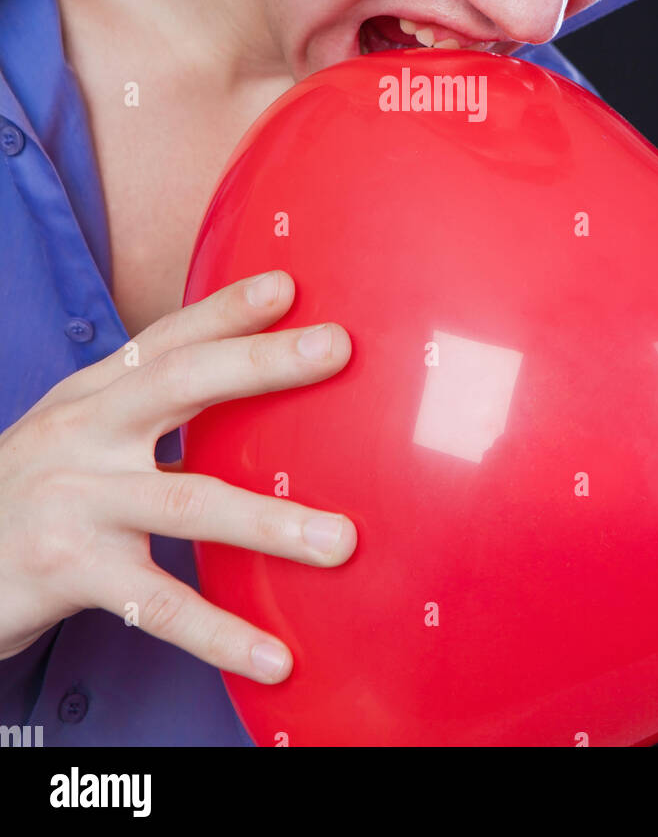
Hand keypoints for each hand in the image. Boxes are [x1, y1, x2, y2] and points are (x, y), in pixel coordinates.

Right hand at [0, 270, 353, 682]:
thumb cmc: (35, 494)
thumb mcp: (80, 434)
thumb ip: (146, 408)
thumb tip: (252, 387)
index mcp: (92, 396)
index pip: (166, 339)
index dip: (225, 308)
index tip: (287, 285)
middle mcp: (83, 434)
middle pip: (178, 384)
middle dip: (260, 362)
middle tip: (335, 349)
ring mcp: (76, 501)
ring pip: (185, 502)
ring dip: (268, 522)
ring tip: (339, 541)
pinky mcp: (70, 572)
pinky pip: (158, 606)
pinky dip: (220, 634)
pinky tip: (275, 656)